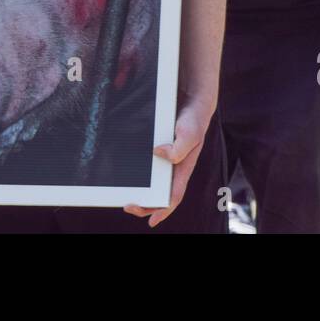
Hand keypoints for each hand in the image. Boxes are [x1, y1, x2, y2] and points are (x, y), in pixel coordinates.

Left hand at [124, 95, 211, 226]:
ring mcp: (166, 158)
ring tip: (125, 195)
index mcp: (183, 169)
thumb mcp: (190, 133)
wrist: (190, 99)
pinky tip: (127, 173)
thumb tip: (159, 155)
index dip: (163, 210)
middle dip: (145, 204)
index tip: (150, 221)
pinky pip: (147, 166)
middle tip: (127, 205)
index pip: (174, 196)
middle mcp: (174, 167)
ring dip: (141, 191)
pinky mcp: (158, 148)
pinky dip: (138, 174)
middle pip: (160, 193)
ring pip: (153, 182)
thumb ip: (179, 147)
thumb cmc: (193, 119)